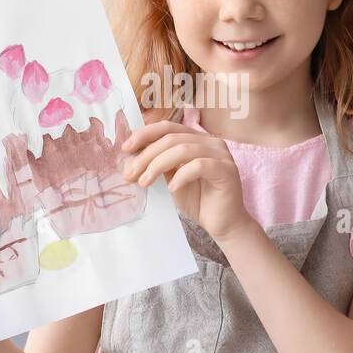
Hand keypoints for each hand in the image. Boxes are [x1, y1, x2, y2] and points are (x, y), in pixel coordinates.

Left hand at [120, 120, 253, 240]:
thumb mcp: (172, 179)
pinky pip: (199, 166)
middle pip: (171, 138)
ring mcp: (220, 154)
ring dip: (157, 165)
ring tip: (144, 182)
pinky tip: (172, 188)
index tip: (126, 149)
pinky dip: (181, 176)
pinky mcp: (226, 170)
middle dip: (146, 155)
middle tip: (130, 173)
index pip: (167, 127)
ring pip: (183, 150)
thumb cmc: (198, 201)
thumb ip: (159, 164)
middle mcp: (210, 142)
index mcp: (197, 139)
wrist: (222, 224)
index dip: (144, 134)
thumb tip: (132, 156)